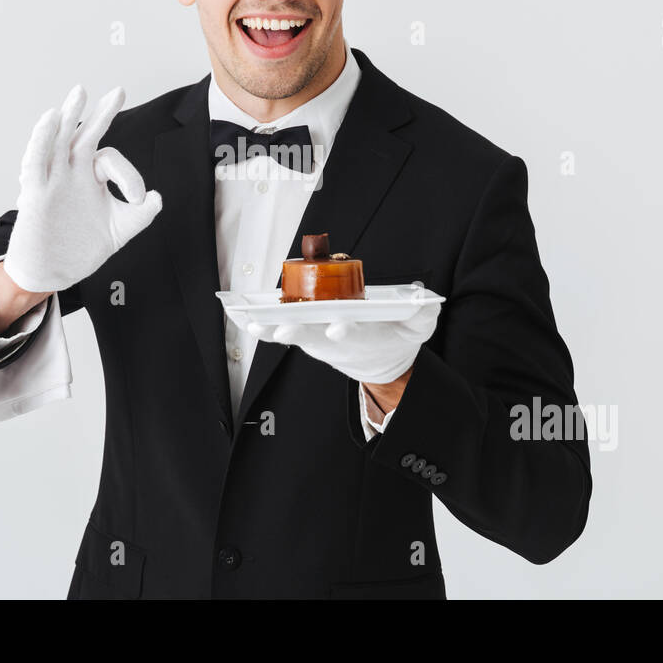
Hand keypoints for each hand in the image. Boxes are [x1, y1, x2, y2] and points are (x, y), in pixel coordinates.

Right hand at [2, 85, 162, 292]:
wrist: (52, 274)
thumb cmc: (80, 249)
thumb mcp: (119, 230)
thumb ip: (140, 215)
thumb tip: (157, 197)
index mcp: (91, 179)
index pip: (111, 160)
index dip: (129, 176)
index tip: (136, 199)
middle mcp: (72, 173)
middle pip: (85, 135)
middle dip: (102, 114)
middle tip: (119, 92)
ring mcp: (53, 180)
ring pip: (59, 140)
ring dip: (69, 115)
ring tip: (79, 93)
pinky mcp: (35, 193)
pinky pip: (35, 161)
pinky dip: (41, 139)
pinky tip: (50, 118)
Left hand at [242, 301, 440, 384]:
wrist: (379, 361)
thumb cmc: (395, 336)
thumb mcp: (418, 327)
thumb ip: (423, 314)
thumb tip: (426, 300)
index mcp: (362, 334)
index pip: (353, 333)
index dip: (346, 331)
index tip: (339, 329)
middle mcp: (333, 338)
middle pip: (314, 336)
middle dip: (298, 333)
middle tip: (282, 331)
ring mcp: (314, 338)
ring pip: (289, 334)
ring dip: (268, 330)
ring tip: (249, 324)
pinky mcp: (301, 335)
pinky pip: (274, 329)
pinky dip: (257, 323)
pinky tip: (236, 315)